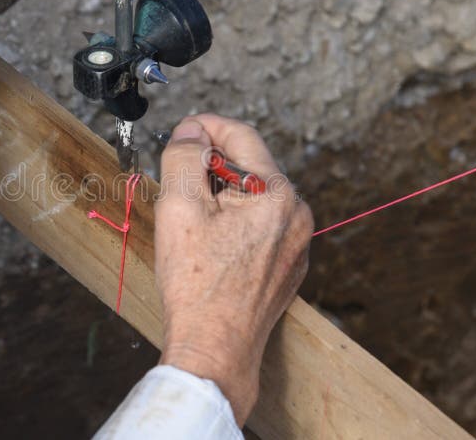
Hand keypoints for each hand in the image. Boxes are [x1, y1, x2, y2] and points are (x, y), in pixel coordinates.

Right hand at [155, 113, 312, 425]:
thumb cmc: (198, 286)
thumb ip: (184, 158)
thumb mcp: (179, 208)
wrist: (216, 350)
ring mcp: (295, 244)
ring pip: (255, 197)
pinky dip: (235, 220)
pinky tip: (209, 243)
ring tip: (192, 218)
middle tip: (178, 178)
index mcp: (278, 196)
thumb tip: (191, 132)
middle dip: (212, 164)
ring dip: (222, 193)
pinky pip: (261, 226)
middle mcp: (297, 216)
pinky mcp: (286, 266)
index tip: (182, 131)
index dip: (206, 126)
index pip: (242, 136)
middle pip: (250, 166)